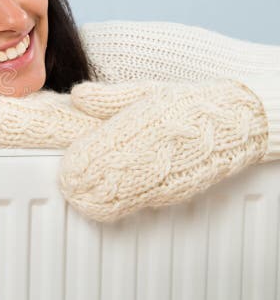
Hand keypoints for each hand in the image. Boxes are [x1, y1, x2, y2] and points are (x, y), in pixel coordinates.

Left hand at [60, 78, 268, 221]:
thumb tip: (79, 95)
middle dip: (86, 183)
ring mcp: (166, 173)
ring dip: (98, 198)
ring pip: (125, 192)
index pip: (105, 146)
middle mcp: (154, 152)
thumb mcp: (147, 92)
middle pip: (112, 173)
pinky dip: (119, 205)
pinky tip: (102, 207)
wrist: (234, 125)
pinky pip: (142, 200)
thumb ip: (110, 97)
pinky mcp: (174, 189)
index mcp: (144, 124)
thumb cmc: (187, 105)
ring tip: (78, 200)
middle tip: (67, 187)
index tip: (66, 168)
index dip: (82, 161)